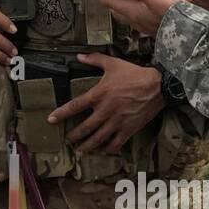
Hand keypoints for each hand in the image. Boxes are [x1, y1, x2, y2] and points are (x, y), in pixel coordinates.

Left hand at [46, 54, 163, 153]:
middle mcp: (105, 111)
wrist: (158, 86)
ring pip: (97, 139)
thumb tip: (79, 56)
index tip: (51, 120)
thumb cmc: (134, 74)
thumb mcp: (113, 63)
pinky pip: (115, 144)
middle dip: (73, 136)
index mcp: (99, 95)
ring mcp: (117, 122)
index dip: (61, 114)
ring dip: (86, 147)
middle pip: (84, 128)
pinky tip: (103, 150)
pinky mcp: (128, 129)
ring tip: (80, 151)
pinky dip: (107, 149)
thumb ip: (95, 60)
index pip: (75, 106)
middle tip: (67, 141)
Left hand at [80, 0, 176, 37]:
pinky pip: (135, 11)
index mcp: (133, 11)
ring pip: (124, 9)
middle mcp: (135, 18)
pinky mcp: (151, 23)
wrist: (190, 41)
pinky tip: (137, 0)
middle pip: (114, 5)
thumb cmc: (174, 21)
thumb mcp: (157, 0)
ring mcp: (143, 22)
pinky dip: (130, 2)